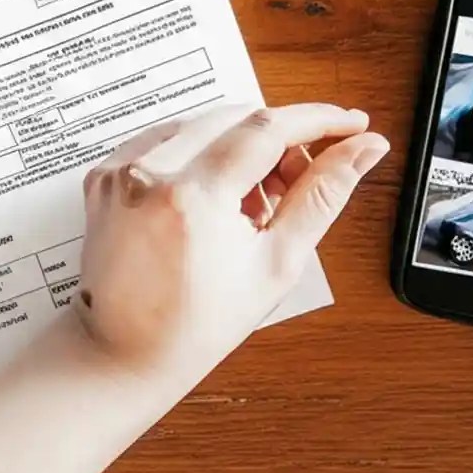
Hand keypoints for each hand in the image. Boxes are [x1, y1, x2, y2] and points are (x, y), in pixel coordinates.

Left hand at [79, 103, 388, 365]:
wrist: (124, 354)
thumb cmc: (196, 325)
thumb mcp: (277, 263)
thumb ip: (323, 196)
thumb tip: (365, 149)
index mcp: (192, 197)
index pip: (269, 128)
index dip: (319, 120)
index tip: (351, 123)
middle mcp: (149, 173)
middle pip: (239, 119)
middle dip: (281, 142)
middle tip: (297, 185)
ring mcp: (121, 170)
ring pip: (206, 125)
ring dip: (242, 149)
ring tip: (251, 206)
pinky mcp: (107, 172)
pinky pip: (171, 139)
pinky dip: (203, 157)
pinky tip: (214, 201)